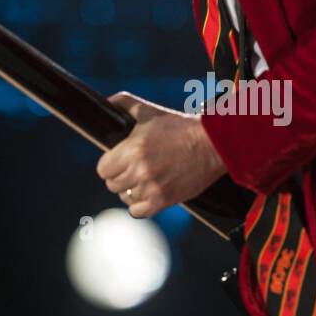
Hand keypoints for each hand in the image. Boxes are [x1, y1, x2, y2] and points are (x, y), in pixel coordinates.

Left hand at [96, 91, 227, 217]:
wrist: (211, 145)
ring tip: (144, 179)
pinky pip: (138, 211)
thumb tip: (106, 104)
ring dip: (132, 190)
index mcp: (133, 149)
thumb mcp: (149, 111)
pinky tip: (148, 193)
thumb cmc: (180, 127)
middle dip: (120, 176)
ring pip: (125, 197)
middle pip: (112, 184)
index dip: (110, 164)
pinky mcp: (164, 200)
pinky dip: (140, 204)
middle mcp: (140, 170)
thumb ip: (123, 104)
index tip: (119, 161)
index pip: (103, 169)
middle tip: (133, 168)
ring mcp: (152, 188)